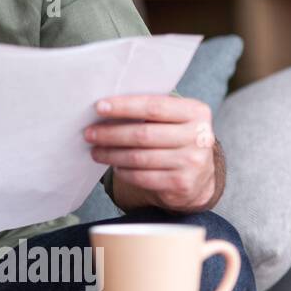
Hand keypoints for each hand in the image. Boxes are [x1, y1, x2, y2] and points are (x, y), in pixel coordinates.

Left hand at [85, 94, 217, 212]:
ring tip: (96, 151)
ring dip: (112, 154)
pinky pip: (142, 177)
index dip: (124, 107)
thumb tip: (106, 108)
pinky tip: (114, 166)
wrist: (200, 175)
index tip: (99, 107)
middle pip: (143, 134)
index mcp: (196, 112)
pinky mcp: (182, 184)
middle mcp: (199, 136)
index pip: (154, 106)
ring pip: (139, 157)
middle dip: (111, 133)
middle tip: (89, 133)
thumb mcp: (174, 119)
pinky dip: (124, 171)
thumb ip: (150, 110)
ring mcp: (192, 162)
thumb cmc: (177, 137)